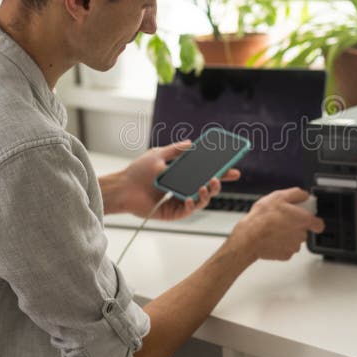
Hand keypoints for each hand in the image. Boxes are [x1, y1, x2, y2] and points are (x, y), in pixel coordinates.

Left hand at [111, 140, 239, 220]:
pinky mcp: (172, 213)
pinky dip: (192, 205)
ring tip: (207, 186)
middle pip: (206, 188)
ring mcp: (178, 202)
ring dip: (207, 193)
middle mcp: (183, 189)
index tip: (233, 168)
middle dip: (218, 183)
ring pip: (200, 200)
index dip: (220, 172)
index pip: (205, 174)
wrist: (123, 187)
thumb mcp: (159, 155)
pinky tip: (191, 199)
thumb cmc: (138, 172)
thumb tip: (191, 143)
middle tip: (223, 177)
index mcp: (181, 176)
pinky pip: (187, 211)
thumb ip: (176, 150)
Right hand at [230, 187, 324, 261]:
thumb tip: (304, 195)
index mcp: (303, 220)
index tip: (306, 217)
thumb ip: (296, 194)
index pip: (319, 224)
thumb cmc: (263, 218)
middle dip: (295, 225)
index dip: (314, 221)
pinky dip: (280, 244)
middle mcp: (301, 235)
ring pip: (294, 239)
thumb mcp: (279, 196)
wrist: (249, 237)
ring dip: (287, 234)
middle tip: (282, 219)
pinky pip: (285, 248)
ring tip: (274, 227)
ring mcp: (293, 246)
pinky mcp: (285, 255)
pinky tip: (271, 237)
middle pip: (303, 230)